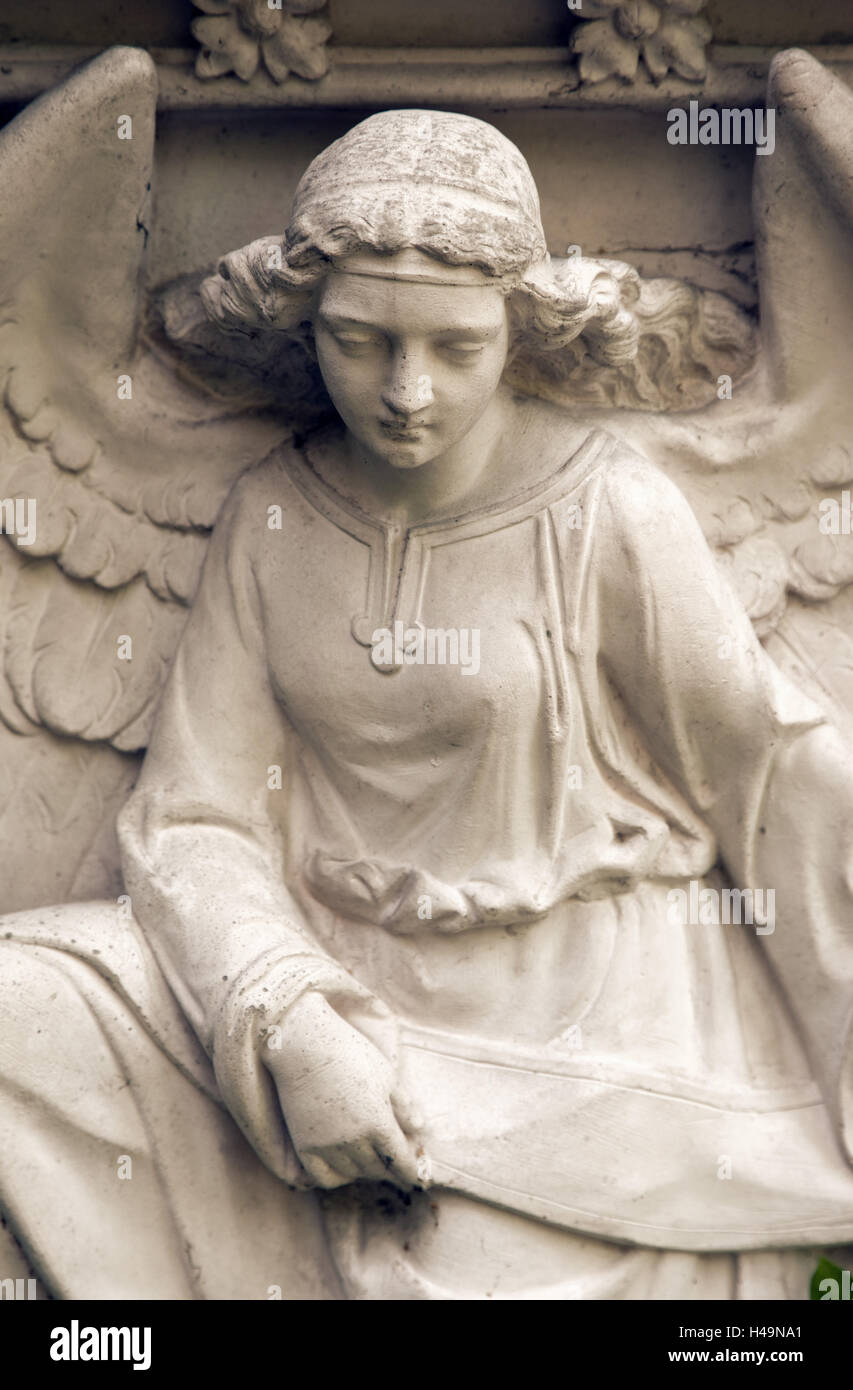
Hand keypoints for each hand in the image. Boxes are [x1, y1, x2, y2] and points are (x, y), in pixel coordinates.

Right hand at [264, 990, 423, 1189]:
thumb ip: (404, 1106)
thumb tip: (420, 1129)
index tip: (417, 1177)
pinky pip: (325, 1178)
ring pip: (353, 1175)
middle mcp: (354, 1141)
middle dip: (390, 1168)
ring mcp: (327, 1146)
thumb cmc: (349, 1052)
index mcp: (378, 1123)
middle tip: (394, 1162)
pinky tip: (343, 1164)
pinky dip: (338, 1177)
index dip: (411, 1172)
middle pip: (378, 1169)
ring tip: (370, 1159)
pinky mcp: (304, 1146)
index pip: (401, 1160)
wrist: (304, 1045)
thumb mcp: (386, 1075)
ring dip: (365, 1171)